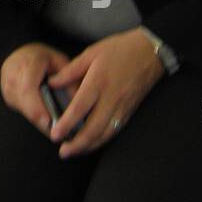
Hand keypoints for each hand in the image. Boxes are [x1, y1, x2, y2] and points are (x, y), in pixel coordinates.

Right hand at [0, 42, 73, 135]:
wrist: (18, 53)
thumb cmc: (42, 57)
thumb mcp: (60, 61)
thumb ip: (69, 79)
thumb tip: (81, 104)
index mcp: (28, 64)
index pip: (28, 88)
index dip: (37, 107)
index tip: (49, 122)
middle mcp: (13, 76)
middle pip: (25, 104)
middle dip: (43, 121)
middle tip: (62, 135)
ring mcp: (7, 88)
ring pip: (24, 111)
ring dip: (42, 122)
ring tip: (60, 129)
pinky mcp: (8, 98)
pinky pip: (24, 112)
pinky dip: (38, 118)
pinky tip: (50, 121)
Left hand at [48, 28, 164, 157]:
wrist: (149, 52)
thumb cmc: (119, 49)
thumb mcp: (91, 53)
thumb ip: (70, 71)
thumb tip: (52, 83)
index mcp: (98, 82)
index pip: (80, 109)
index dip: (66, 124)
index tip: (54, 135)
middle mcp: (111, 99)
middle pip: (93, 129)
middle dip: (77, 144)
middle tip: (63, 152)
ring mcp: (122, 107)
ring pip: (106, 134)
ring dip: (89, 146)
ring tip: (74, 151)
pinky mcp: (129, 111)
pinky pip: (115, 130)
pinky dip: (102, 140)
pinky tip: (91, 143)